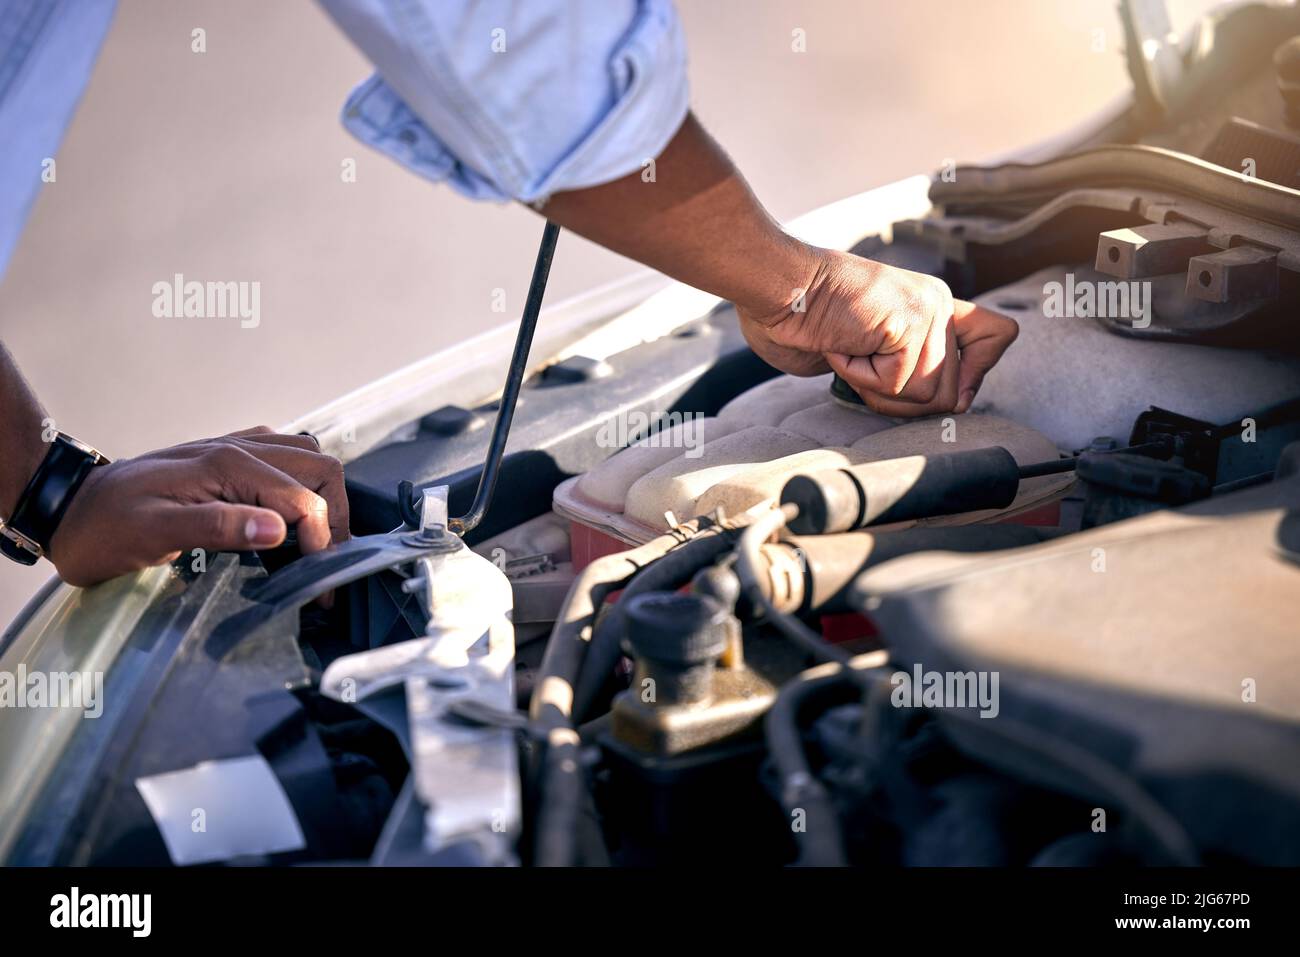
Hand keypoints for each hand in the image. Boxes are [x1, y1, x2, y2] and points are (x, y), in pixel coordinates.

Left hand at [48, 426, 348, 586]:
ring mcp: (234, 447)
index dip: (322, 539)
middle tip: (323, 561)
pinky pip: (284, 456)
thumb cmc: (105, 528)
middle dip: (335, 516)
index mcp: (227, 465)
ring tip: (312, 542)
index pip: (305, 496)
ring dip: (321, 497)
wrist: (68, 507)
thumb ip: (218, 527)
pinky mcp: (228, 455)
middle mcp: (238, 447)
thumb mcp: (153, 533)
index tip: (314, 582)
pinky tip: (285, 516)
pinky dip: (300, 484)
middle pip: (320, 466)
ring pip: (308, 456)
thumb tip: (278, 529)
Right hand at [735, 248, 1018, 415]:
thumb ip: (898, 375)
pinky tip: (842, 343)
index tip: (949, 389)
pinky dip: (859, 377)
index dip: (979, 373)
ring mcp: (928, 313)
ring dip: (875, 389)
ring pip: (925, 397)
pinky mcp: (911, 324)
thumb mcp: (858, 350)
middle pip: (951, 394)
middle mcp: (938, 305)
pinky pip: (896, 387)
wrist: (777, 286)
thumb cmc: (798, 317)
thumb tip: (939, 405)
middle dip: (898, 401)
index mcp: (930, 306)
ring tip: (848, 349)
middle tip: (859, 364)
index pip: (997, 335)